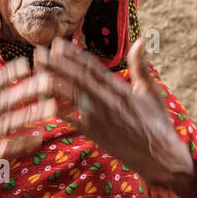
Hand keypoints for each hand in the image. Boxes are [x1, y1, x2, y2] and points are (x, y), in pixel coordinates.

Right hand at [0, 56, 56, 197]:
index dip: (8, 74)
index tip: (26, 63)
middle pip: (5, 102)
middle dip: (27, 90)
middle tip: (48, 79)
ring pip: (9, 123)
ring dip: (31, 114)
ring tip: (52, 106)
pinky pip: (7, 149)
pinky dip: (22, 143)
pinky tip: (39, 137)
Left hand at [32, 37, 196, 197]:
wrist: (160, 157)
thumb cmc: (157, 123)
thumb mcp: (151, 92)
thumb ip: (141, 66)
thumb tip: (141, 40)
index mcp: (121, 90)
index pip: (93, 68)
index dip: (74, 55)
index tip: (58, 44)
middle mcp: (109, 102)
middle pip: (78, 79)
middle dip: (57, 65)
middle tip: (38, 52)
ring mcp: (100, 119)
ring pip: (72, 97)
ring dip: (53, 83)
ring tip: (37, 72)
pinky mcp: (95, 135)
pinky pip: (73, 121)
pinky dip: (58, 110)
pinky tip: (43, 101)